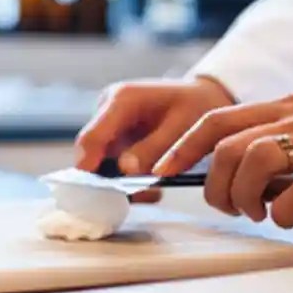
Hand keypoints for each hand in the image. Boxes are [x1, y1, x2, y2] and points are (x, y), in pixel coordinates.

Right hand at [74, 78, 235, 204]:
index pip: (92, 137)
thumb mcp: (184, 126)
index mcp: (122, 99)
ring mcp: (109, 125)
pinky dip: (130, 178)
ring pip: (102, 162)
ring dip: (124, 181)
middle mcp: (107, 110)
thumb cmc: (197, 107)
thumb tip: (125, 169)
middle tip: (146, 195)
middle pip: (93, 153)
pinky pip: (113, 164)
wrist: (204, 97)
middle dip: (113, 180)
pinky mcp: (114, 138)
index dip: (88, 166)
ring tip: (155, 192)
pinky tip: (154, 185)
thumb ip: (154, 147)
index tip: (96, 192)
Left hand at [156, 98, 292, 225]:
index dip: (182, 146)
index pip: (219, 119)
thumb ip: (280, 143)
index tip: (163, 170)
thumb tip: (237, 177)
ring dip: (242, 195)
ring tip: (258, 211)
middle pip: (228, 143)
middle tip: (228, 205)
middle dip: (212, 181)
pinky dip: (279, 213)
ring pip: (252, 159)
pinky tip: (288, 218)